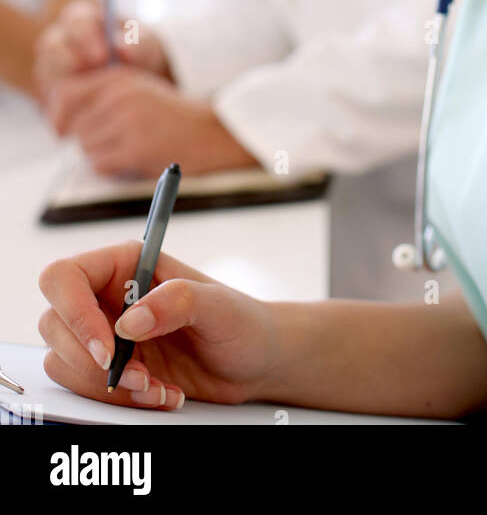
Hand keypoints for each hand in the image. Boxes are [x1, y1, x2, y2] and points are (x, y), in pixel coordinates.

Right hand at [33, 0, 171, 104]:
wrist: (135, 79)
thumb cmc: (138, 54)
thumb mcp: (145, 46)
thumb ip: (137, 45)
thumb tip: (122, 50)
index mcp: (82, 19)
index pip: (76, 20)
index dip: (86, 38)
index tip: (103, 57)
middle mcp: (60, 41)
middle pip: (50, 45)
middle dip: (67, 61)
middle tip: (90, 80)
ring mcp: (50, 66)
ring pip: (46, 75)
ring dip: (61, 90)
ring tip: (84, 107)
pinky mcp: (49, 93)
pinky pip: (47, 102)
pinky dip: (60, 115)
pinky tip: (75, 126)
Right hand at [38, 240, 280, 408]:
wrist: (255, 362)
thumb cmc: (242, 322)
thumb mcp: (219, 306)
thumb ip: (177, 302)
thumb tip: (129, 321)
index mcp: (126, 264)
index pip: (64, 277)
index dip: (74, 313)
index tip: (108, 348)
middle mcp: (107, 296)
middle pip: (54, 323)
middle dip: (91, 360)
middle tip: (139, 375)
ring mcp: (106, 333)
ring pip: (64, 360)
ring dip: (106, 385)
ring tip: (157, 386)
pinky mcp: (111, 368)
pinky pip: (86, 387)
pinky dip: (120, 400)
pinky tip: (160, 393)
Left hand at [41, 66, 259, 175]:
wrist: (208, 132)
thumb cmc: (173, 114)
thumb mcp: (137, 89)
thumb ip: (101, 94)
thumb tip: (60, 117)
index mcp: (119, 77)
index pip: (65, 92)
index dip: (58, 114)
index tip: (61, 129)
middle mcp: (120, 97)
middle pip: (76, 126)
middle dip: (88, 139)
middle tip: (113, 141)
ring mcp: (127, 123)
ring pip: (86, 147)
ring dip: (100, 153)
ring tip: (126, 148)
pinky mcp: (134, 149)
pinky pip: (100, 164)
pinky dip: (110, 166)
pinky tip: (130, 159)